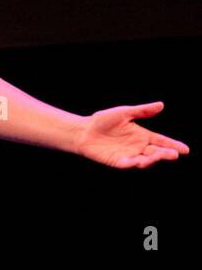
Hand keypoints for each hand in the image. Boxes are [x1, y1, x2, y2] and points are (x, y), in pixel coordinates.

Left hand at [74, 101, 189, 168]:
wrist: (83, 130)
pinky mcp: (117, 161)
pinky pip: (127, 164)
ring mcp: (128, 155)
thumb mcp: (124, 113)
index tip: (185, 150)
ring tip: (156, 156)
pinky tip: (136, 161)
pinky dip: (132, 163)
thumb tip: (161, 105)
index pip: (161, 141)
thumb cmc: (102, 121)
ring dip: (151, 160)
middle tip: (173, 155)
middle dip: (165, 154)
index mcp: (142, 135)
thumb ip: (142, 111)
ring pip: (145, 160)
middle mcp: (138, 147)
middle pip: (156, 152)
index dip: (173, 145)